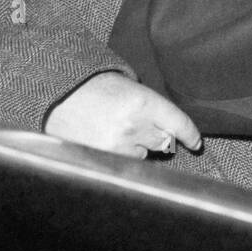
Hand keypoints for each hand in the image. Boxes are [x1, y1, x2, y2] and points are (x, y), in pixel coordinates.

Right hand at [45, 72, 201, 158]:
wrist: (56, 94)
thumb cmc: (92, 86)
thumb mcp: (127, 86)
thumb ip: (149, 105)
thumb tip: (168, 126)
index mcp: (142, 102)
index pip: (177, 123)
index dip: (190, 134)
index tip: (195, 142)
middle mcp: (133, 127)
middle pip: (163, 141)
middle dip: (158, 136)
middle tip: (144, 126)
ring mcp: (117, 147)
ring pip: (143, 155)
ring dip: (137, 147)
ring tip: (116, 129)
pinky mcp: (102, 160)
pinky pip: (123, 164)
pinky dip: (120, 156)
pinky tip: (107, 140)